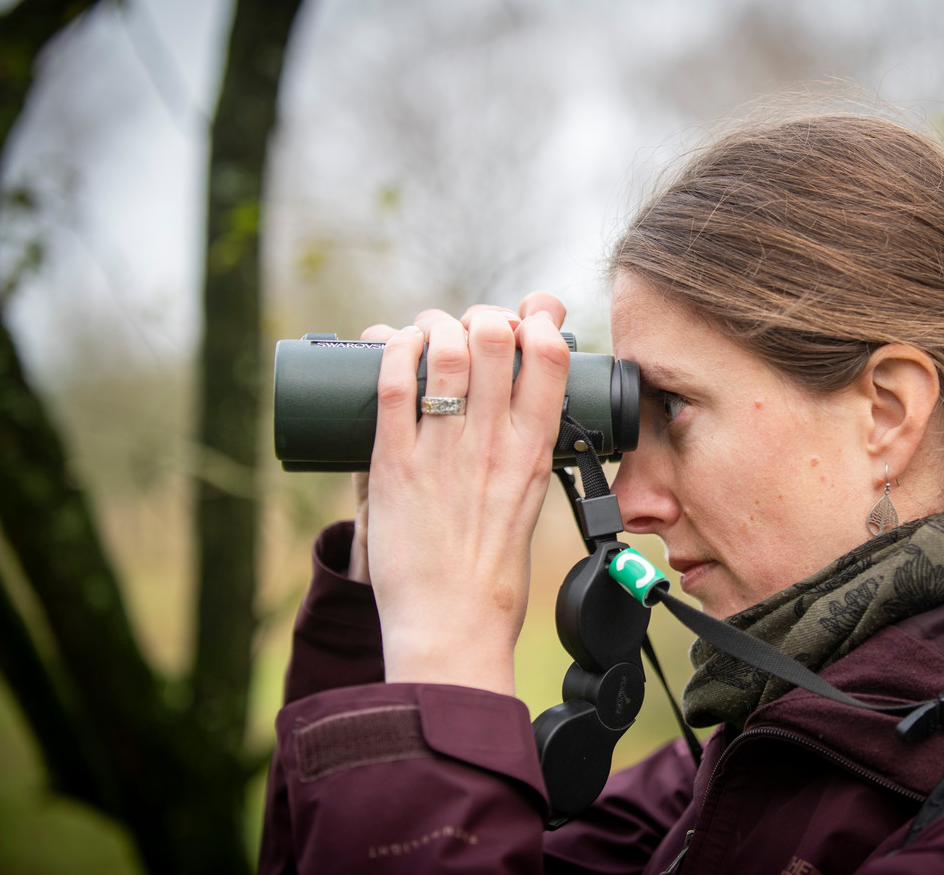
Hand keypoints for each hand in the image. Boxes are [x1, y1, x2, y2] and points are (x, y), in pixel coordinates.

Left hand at [352, 294, 568, 693]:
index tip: (526, 321)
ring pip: (444, 350)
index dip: (538, 319)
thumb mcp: (528, 501)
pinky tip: (391, 344)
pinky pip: (393, 385)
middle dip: (480, 316)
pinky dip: (390, 348)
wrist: (453, 628)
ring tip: (427, 337)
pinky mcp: (394, 466)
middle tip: (467, 330)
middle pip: (495, 336)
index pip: (552, 356)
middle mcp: (492, 444)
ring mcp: (443, 452)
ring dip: (434, 326)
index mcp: (533, 452)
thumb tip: (514, 410)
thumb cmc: (491, 574)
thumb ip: (520, 453)